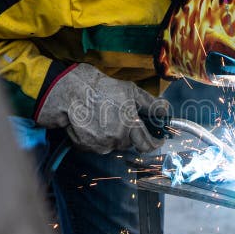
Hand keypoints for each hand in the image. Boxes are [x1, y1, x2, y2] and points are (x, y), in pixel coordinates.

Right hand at [35, 64, 170, 153]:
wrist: (69, 92)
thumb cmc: (100, 88)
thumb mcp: (130, 90)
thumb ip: (150, 103)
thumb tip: (165, 110)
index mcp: (130, 125)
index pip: (147, 145)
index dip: (154, 143)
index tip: (157, 140)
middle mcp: (116, 138)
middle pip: (129, 143)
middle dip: (130, 134)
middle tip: (122, 118)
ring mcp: (101, 144)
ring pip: (114, 144)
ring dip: (114, 135)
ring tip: (104, 117)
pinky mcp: (87, 146)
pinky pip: (98, 145)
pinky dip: (98, 137)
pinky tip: (93, 122)